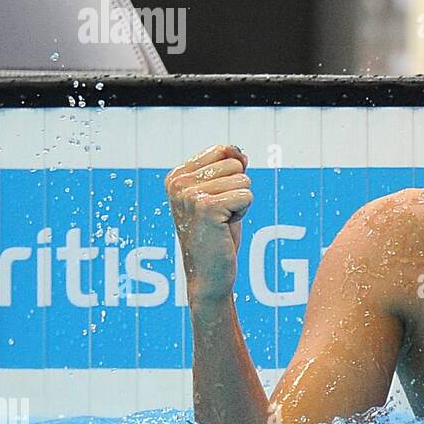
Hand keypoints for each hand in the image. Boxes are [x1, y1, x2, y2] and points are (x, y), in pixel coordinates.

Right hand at [166, 144, 252, 304]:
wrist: (209, 273)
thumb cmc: (217, 234)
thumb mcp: (221, 193)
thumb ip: (229, 167)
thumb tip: (238, 150)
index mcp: (177, 175)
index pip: (223, 151)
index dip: (231, 177)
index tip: (216, 201)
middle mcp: (178, 182)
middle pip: (235, 164)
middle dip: (237, 190)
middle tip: (220, 215)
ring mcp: (189, 194)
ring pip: (244, 180)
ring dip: (240, 204)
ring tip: (221, 222)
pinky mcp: (206, 207)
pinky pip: (247, 195)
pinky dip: (243, 213)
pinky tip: (224, 228)